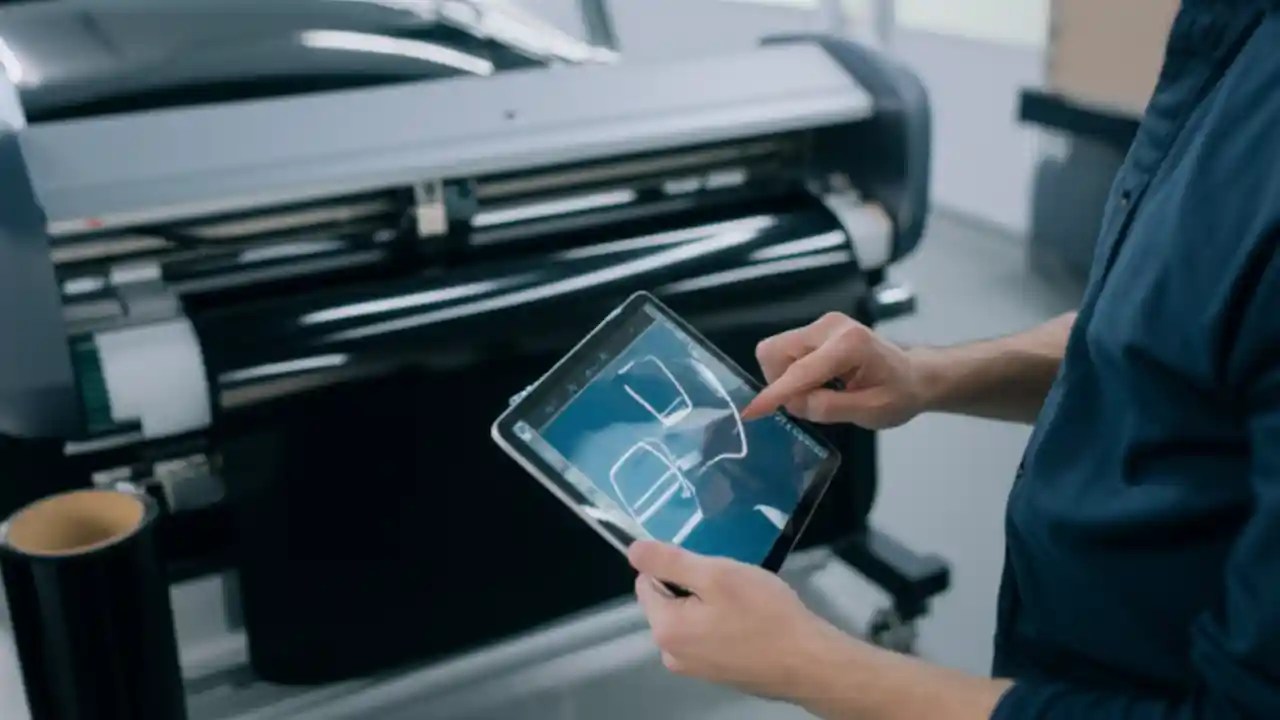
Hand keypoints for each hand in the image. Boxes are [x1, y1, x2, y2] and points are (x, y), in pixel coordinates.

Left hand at [628, 541, 852, 700]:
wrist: (808, 662)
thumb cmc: (763, 613)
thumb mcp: (716, 574)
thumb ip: (670, 561)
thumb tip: (632, 550)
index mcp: (664, 629)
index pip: (646, 581)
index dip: (675, 567)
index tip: (709, 567)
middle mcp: (670, 654)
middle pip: (666, 602)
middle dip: (693, 586)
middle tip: (731, 584)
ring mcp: (694, 668)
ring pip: (689, 618)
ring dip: (708, 604)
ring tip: (743, 601)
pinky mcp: (716, 673)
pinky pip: (706, 636)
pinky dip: (721, 624)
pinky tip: (749, 621)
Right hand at [742, 312, 926, 428]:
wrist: (914, 375)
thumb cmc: (899, 394)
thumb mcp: (872, 411)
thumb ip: (831, 408)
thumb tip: (794, 403)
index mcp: (849, 344)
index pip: (799, 371)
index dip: (773, 394)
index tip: (750, 412)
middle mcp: (830, 326)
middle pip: (776, 352)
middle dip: (780, 383)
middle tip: (808, 404)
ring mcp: (822, 324)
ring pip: (777, 352)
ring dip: (787, 379)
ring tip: (820, 393)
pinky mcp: (816, 330)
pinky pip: (787, 352)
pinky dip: (794, 373)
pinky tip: (820, 383)